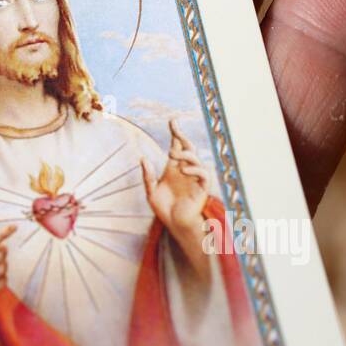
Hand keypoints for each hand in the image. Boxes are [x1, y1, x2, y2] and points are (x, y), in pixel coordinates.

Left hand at [142, 120, 216, 279]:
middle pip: (188, 148)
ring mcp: (194, 178)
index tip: (173, 120)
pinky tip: (183, 170)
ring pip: (195, 158)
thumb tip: (142, 158)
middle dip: (183, 136)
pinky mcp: (201, 188)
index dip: (176, 133)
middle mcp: (185, 170)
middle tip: (174, 131)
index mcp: (174, 168)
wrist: (174, 225)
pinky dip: (195, 169)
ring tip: (172, 155)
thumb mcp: (151, 191)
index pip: (177, 146)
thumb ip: (148, 176)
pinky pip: (203, 174)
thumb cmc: (164, 209)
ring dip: (185, 154)